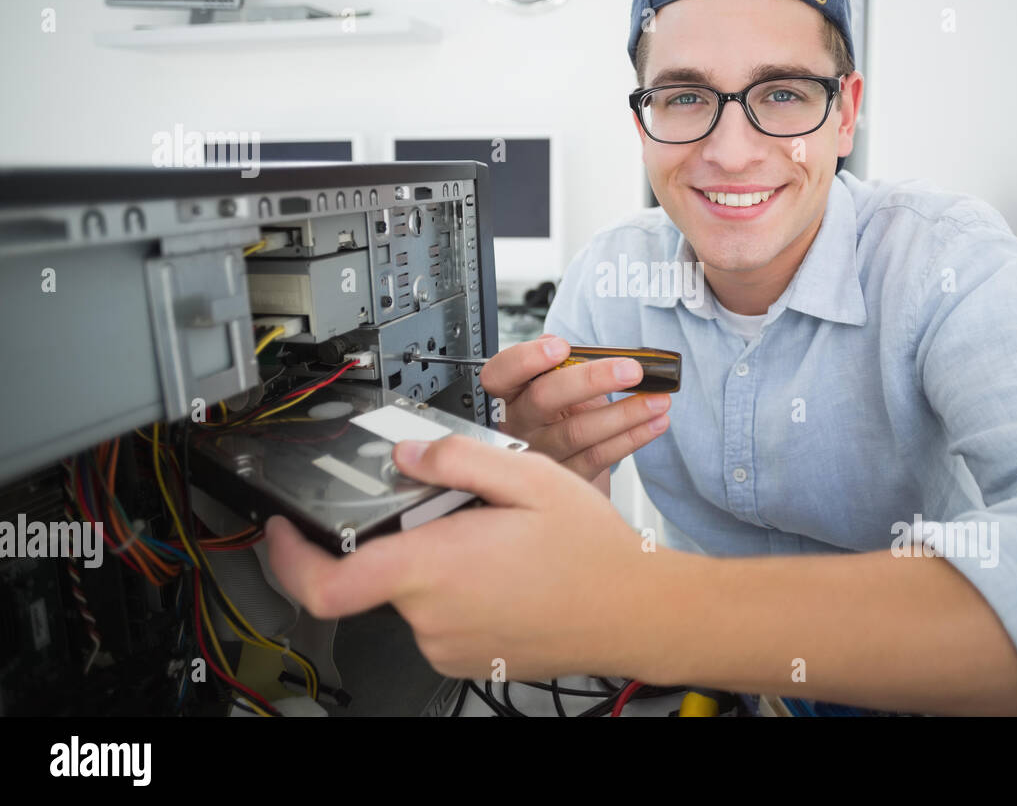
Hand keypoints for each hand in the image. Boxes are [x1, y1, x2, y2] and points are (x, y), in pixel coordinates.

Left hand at [264, 434, 660, 680]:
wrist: (636, 611)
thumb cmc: (592, 554)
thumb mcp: (529, 479)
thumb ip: (456, 460)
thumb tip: (405, 455)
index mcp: (435, 568)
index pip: (325, 583)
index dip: (287, 558)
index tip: (280, 529)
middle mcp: (433, 617)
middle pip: (376, 574)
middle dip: (399, 536)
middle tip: (452, 511)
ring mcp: (450, 646)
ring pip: (411, 595)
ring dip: (432, 563)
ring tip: (492, 540)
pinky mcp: (469, 660)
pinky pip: (438, 619)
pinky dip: (454, 589)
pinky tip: (501, 570)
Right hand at [479, 335, 670, 480]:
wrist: (564, 457)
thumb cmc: (560, 409)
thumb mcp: (555, 382)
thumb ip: (565, 360)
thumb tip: (593, 351)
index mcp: (510, 392)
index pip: (500, 373)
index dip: (526, 359)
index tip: (561, 347)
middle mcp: (517, 424)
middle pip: (544, 398)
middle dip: (591, 380)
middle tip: (632, 370)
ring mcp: (539, 454)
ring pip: (578, 432)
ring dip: (626, 413)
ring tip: (658, 399)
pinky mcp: (565, 477)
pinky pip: (599, 457)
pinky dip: (632, 438)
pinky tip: (655, 423)